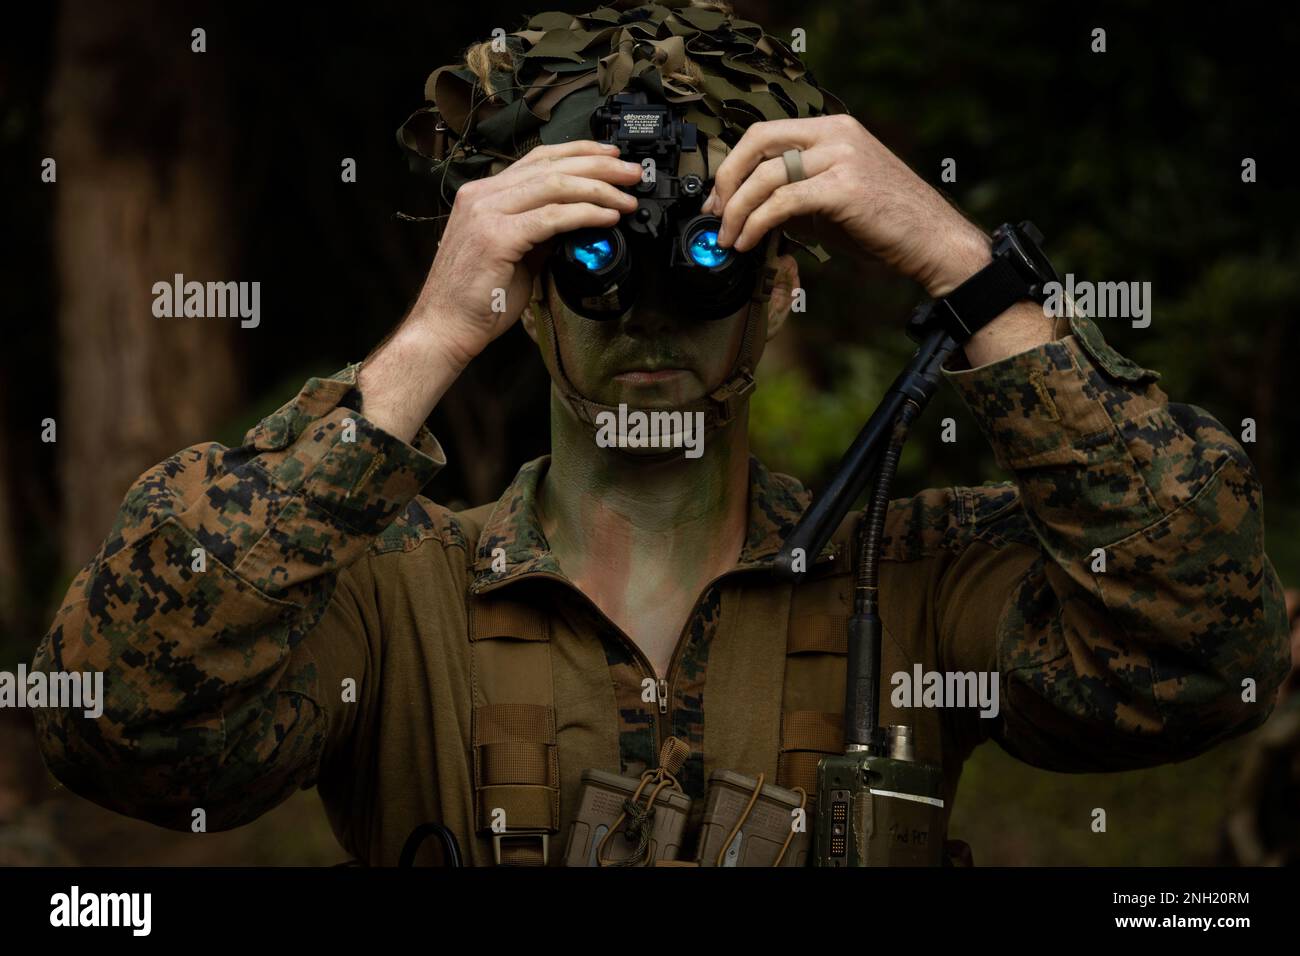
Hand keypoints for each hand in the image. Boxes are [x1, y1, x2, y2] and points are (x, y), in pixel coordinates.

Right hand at [360, 141, 641, 441]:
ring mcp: (487, 214)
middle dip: (599, 166)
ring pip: (555, 186)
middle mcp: (482, 196)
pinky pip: (552, 218)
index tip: (611, 158)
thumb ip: (539, 232)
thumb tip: (575, 220)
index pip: (538, 159)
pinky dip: (585, 214)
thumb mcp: (513, 254)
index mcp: (483, 194)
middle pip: (551, 165)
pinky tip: (607, 218)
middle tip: (633, 174)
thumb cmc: (476, 300)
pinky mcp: (497, 238)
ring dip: (599, 189)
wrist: (444, 328)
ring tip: (627, 197)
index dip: (579, 152)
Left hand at [704, 115, 991, 296]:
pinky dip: (756, 223)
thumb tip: (748, 209)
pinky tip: (749, 241)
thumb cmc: (887, 224)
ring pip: (766, 175)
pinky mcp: (844, 188)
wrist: (934, 241)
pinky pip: (782, 202)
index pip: (766, 133)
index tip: (719, 197)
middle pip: (757, 142)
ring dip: (736, 211)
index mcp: (834, 128)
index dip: (733, 165)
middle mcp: (837, 133)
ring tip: (728, 238)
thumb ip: (794, 196)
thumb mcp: (832, 201)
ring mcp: (841, 157)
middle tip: (715, 214)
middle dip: (726, 180)